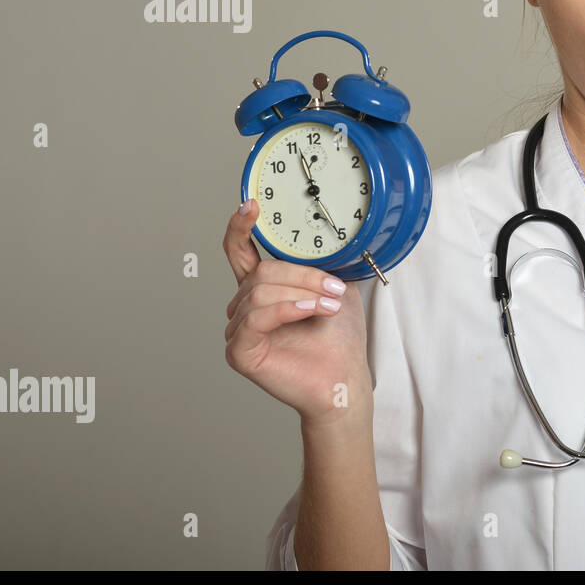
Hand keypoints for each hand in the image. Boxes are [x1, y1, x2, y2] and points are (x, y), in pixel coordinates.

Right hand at [222, 199, 371, 428]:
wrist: (344, 378)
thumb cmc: (339, 338)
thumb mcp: (335, 286)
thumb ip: (318, 262)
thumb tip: (320, 233)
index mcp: (264, 289)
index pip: (241, 252)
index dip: (241, 228)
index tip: (251, 205)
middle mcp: (245, 307)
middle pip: (260, 271)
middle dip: (302, 276)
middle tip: (334, 290)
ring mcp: (239, 330)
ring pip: (260, 291)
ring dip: (302, 294)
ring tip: (329, 306)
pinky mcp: (240, 351)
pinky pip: (256, 317)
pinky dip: (287, 310)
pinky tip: (310, 312)